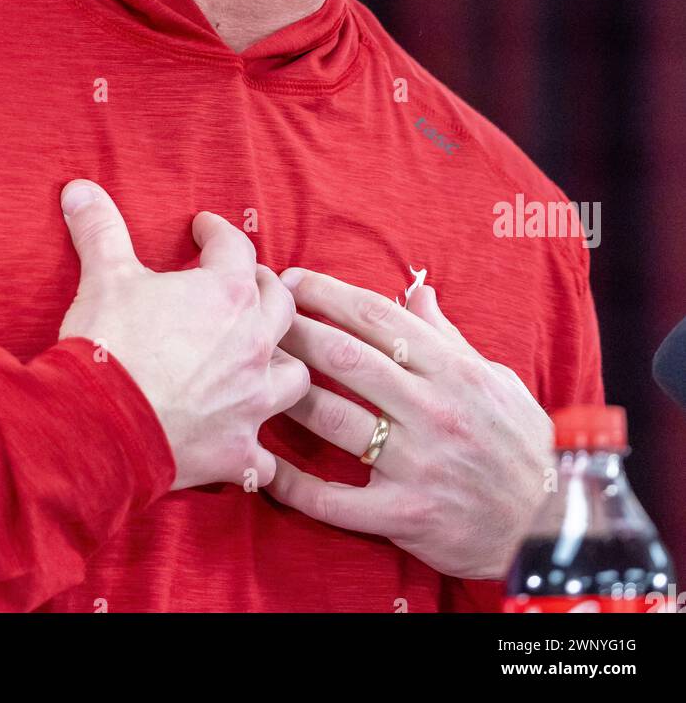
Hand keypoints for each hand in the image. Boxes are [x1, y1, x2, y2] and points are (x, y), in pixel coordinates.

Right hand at [58, 180, 309, 492]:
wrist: (97, 427)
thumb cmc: (108, 345)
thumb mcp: (103, 276)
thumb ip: (100, 228)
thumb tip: (79, 188)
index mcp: (227, 294)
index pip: (236, 247)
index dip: (218, 233)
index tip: (205, 230)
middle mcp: (253, 344)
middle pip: (280, 305)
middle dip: (264, 288)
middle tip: (244, 284)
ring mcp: (252, 400)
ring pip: (294, 376)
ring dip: (282, 362)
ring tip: (263, 356)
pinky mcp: (238, 451)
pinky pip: (267, 458)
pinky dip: (260, 452)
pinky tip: (250, 448)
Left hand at [266, 268, 552, 578]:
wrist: (553, 526)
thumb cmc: (522, 445)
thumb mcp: (496, 379)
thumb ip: (448, 338)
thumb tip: (417, 291)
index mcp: (455, 371)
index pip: (378, 318)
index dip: (328, 294)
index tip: (293, 281)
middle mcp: (433, 410)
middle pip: (346, 358)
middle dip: (296, 330)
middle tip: (261, 317)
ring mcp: (417, 463)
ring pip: (333, 418)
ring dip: (288, 393)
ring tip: (254, 376)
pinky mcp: (403, 514)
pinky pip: (333, 499)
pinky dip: (292, 483)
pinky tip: (263, 465)